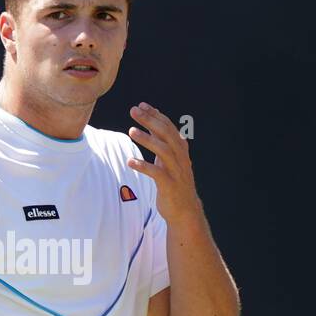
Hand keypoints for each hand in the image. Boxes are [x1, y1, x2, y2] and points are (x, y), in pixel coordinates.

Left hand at [126, 102, 202, 224]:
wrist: (185, 210)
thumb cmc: (174, 183)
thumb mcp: (168, 160)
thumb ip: (162, 143)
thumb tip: (153, 123)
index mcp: (180, 150)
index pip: (168, 127)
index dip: (155, 115)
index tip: (141, 105)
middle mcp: (180, 158)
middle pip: (166, 134)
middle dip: (150, 121)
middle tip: (134, 111)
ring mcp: (176, 171)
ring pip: (163, 151)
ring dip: (147, 139)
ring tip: (131, 131)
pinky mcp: (170, 186)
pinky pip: (156, 173)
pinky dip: (143, 166)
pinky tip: (130, 162)